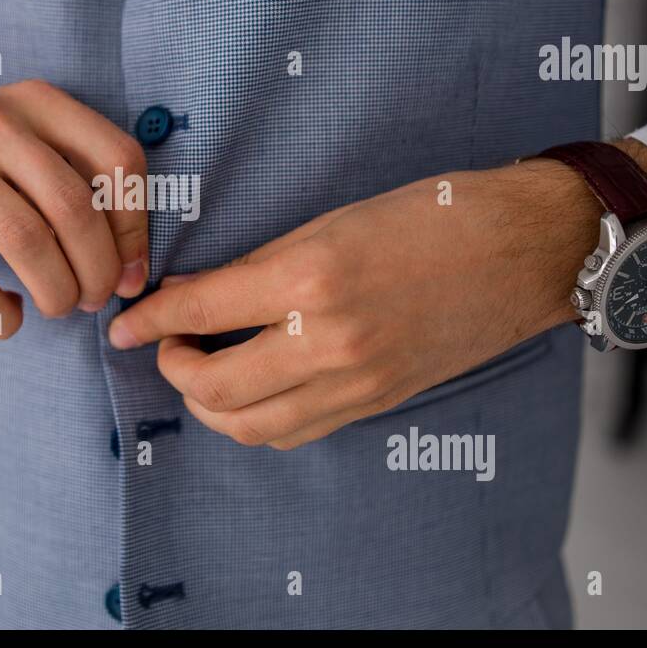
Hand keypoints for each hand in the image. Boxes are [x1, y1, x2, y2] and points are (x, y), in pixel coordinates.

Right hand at [0, 75, 148, 336]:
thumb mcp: (15, 142)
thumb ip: (72, 183)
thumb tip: (130, 271)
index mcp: (34, 102)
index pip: (119, 159)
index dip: (135, 226)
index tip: (129, 271)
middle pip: (77, 208)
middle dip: (98, 271)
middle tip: (92, 300)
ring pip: (30, 243)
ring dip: (56, 294)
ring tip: (54, 307)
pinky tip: (4, 317)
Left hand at [108, 161, 605, 448]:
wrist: (523, 250)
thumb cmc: (431, 215)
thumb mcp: (333, 219)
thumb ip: (259, 264)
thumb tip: (193, 294)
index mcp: (311, 277)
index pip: (201, 312)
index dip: (148, 322)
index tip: (123, 324)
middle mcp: (329, 340)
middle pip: (214, 387)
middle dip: (172, 369)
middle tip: (163, 345)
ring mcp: (356, 382)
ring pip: (251, 426)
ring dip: (208, 406)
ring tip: (200, 371)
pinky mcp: (377, 403)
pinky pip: (296, 432)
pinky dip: (256, 420)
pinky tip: (249, 389)